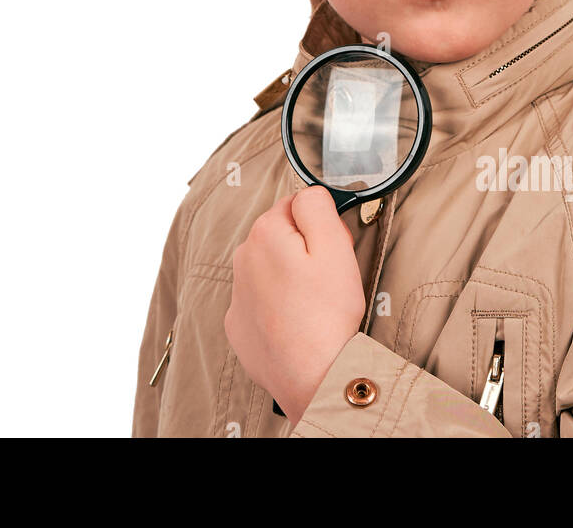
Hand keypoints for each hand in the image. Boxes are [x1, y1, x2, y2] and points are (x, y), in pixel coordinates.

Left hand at [224, 186, 365, 426]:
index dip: (321, 226)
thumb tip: (307, 193)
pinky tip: (297, 325)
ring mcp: (237, 296)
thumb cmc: (327, 315)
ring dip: (290, 278)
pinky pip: (261, 303)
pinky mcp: (238, 326)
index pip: (296, 207)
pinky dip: (278, 308)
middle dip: (305, 250)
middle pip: (281, 237)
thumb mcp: (335, 246)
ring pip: (270, 270)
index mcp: (264, 234)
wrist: (315, 379)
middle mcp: (242, 259)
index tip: (333, 251)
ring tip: (315, 307)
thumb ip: (317, 207)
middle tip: (329, 280)